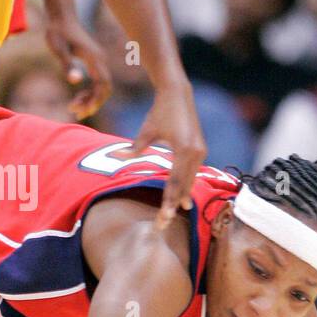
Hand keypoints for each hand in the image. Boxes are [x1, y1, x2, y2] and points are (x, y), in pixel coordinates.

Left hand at [45, 19, 111, 119]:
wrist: (61, 17)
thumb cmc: (58, 32)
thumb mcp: (59, 49)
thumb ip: (67, 65)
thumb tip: (75, 81)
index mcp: (95, 58)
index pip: (103, 85)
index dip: (96, 100)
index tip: (83, 111)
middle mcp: (101, 60)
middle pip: (105, 88)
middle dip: (93, 103)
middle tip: (76, 113)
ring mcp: (99, 61)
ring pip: (101, 87)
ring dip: (90, 99)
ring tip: (73, 108)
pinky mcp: (94, 61)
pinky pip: (97, 82)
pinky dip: (89, 92)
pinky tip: (77, 98)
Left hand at [130, 83, 204, 228]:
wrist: (177, 94)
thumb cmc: (160, 111)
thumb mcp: (147, 131)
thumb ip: (135, 148)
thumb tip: (116, 157)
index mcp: (184, 150)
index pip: (174, 182)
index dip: (168, 201)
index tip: (163, 217)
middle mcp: (196, 153)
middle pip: (184, 186)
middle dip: (174, 205)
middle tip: (164, 223)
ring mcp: (200, 152)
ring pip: (189, 180)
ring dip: (182, 196)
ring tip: (174, 214)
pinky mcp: (201, 149)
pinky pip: (192, 172)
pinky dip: (186, 184)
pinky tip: (182, 197)